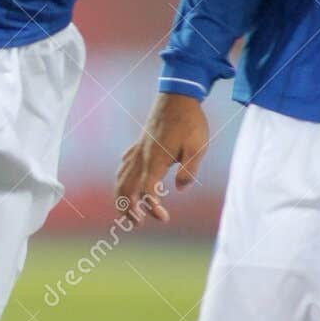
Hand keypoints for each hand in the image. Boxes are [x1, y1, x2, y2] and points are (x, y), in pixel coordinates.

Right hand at [116, 92, 208, 225]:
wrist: (178, 96)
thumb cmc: (191, 122)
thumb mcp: (198, 147)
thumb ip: (189, 169)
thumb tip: (179, 188)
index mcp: (155, 160)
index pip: (146, 191)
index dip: (152, 208)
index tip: (164, 218)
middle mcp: (142, 157)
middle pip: (125, 188)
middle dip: (128, 209)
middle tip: (138, 224)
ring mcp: (138, 150)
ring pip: (120, 178)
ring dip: (121, 198)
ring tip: (128, 213)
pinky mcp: (139, 144)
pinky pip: (123, 166)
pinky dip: (121, 180)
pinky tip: (126, 184)